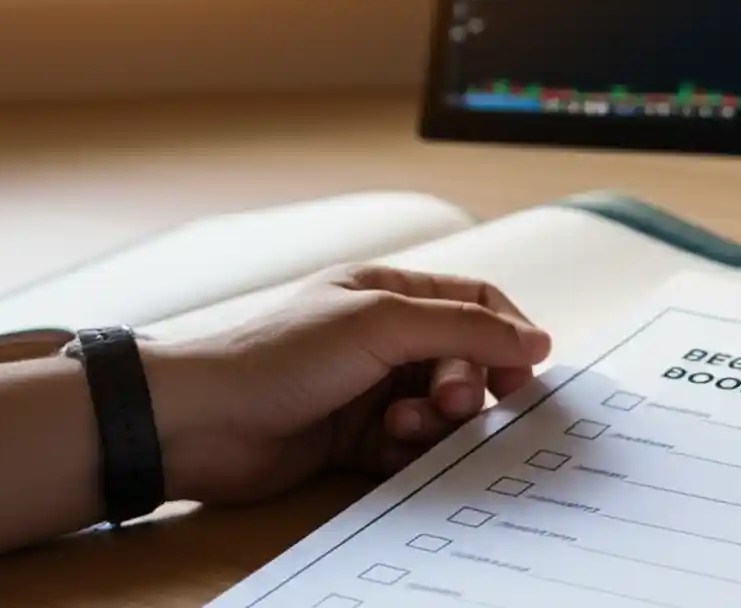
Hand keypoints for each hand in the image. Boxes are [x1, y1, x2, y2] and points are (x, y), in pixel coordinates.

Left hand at [141, 265, 551, 503]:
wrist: (203, 424)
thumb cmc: (280, 356)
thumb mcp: (382, 323)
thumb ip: (465, 328)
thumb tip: (537, 340)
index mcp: (389, 292)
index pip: (475, 301)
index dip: (508, 331)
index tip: (528, 366)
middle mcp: (384, 337)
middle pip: (464, 360)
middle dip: (466, 384)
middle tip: (449, 402)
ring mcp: (372, 388)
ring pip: (441, 408)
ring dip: (435, 420)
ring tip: (402, 425)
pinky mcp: (358, 437)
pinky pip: (413, 444)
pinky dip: (410, 448)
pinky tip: (385, 445)